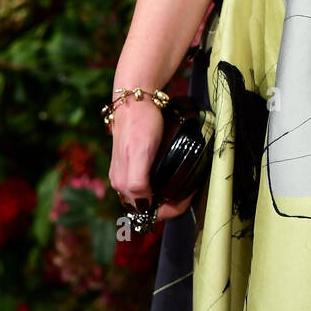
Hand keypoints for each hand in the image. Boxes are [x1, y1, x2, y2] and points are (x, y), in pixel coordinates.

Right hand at [107, 98, 192, 223]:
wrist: (135, 99)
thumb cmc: (140, 124)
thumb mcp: (140, 155)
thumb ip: (137, 183)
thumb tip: (143, 206)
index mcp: (123, 184)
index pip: (148, 212)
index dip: (169, 209)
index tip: (186, 197)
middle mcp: (122, 182)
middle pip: (148, 205)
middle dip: (169, 203)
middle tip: (189, 191)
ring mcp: (126, 171)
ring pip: (148, 194)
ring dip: (165, 194)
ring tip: (183, 185)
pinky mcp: (132, 161)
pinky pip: (146, 181)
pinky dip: (160, 182)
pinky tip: (170, 174)